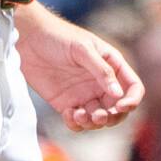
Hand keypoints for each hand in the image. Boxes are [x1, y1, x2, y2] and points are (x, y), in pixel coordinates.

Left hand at [15, 2, 143, 132]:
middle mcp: (100, 82)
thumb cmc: (57, 36)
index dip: (132, 100)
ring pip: (99, 119)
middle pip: (118, 109)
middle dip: (112, 117)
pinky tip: (68, 113)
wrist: (28, 38)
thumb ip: (101, 70)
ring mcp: (84, 94)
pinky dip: (76, 124)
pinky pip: (78, 122)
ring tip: (78, 114)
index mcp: (111, 64)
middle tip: (97, 116)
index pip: (132, 87)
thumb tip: (119, 94)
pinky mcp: (67, 103)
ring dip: (93, 123)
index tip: (122, 106)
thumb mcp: (82, 49)